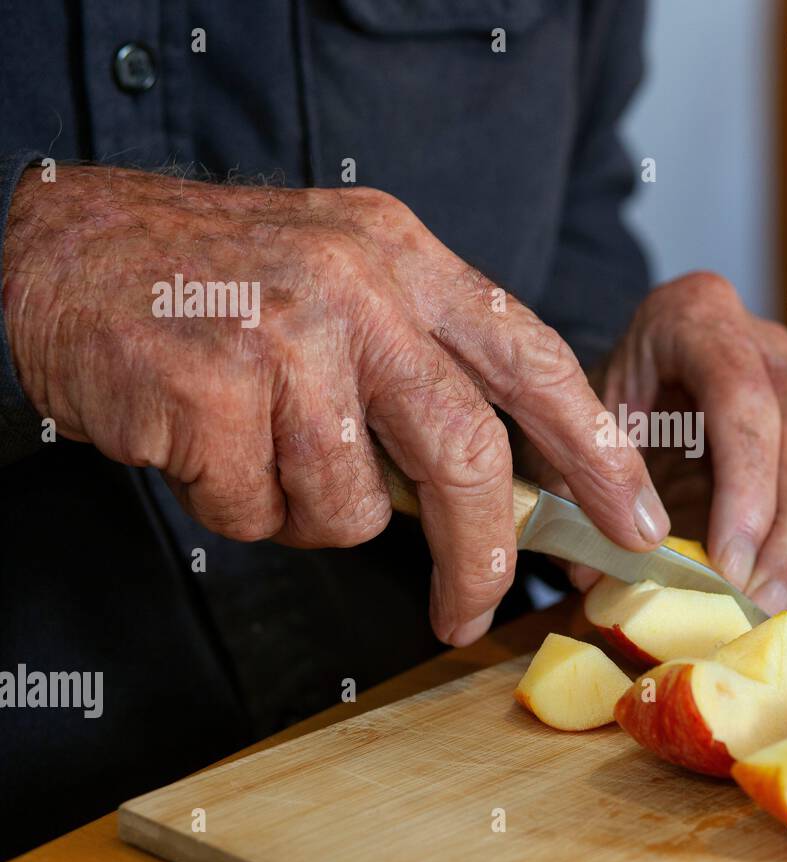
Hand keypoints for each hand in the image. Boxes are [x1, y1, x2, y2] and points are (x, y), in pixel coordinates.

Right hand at [2, 166, 668, 644]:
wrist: (66, 247)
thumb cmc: (218, 278)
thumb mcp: (345, 277)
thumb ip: (421, 362)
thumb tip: (492, 484)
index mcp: (407, 260)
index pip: (535, 359)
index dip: (597, 448)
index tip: (636, 517)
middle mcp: (361, 289)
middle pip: (466, 451)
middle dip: (480, 550)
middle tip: (469, 607)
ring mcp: (286, 337)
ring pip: (350, 502)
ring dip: (312, 512)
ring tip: (262, 454)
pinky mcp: (214, 390)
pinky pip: (259, 510)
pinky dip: (237, 507)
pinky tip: (205, 447)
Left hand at [596, 272, 786, 633]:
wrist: (635, 391)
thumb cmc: (599, 412)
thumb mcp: (571, 429)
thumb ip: (585, 483)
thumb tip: (609, 563)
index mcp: (696, 318)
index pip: (742, 392)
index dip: (745, 484)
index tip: (726, 563)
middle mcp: (771, 348)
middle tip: (758, 604)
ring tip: (786, 614)